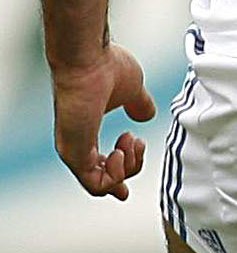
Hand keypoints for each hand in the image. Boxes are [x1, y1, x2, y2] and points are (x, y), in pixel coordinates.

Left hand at [52, 44, 155, 199]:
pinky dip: (115, 174)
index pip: (97, 167)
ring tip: (130, 140)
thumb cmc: (106, 67)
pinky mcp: (73, 153)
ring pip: (102, 184)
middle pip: (104, 180)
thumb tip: (146, 115)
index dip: (115, 179)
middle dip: (130, 169)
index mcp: (86, 132)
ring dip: (127, 168)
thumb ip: (139, 105)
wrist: (89, 59)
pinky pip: (96, 183)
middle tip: (136, 140)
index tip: (125, 193)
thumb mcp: (132, 92)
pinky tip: (121, 150)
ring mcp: (73, 150)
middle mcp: (76, 144)